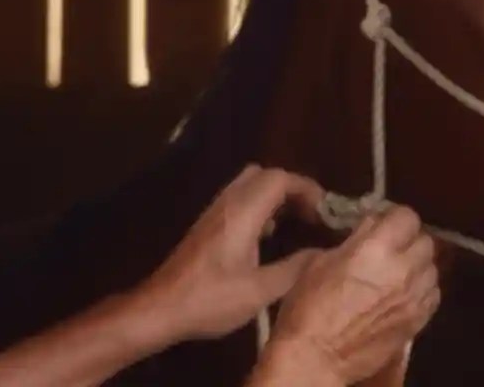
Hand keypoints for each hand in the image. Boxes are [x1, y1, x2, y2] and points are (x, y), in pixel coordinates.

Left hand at [138, 165, 325, 342]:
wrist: (158, 310)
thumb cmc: (209, 300)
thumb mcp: (260, 291)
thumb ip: (295, 268)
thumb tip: (324, 254)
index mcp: (243, 213)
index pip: (280, 178)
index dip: (307, 189)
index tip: (325, 212)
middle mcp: (228, 204)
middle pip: (265, 174)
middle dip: (292, 188)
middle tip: (310, 213)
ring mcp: (214, 213)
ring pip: (250, 185)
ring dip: (275, 197)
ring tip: (295, 222)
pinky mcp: (207, 225)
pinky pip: (239, 200)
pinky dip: (260, 206)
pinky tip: (266, 235)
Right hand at [252, 207, 439, 385]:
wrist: (316, 357)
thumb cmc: (309, 307)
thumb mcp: (321, 262)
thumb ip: (354, 240)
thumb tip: (372, 225)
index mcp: (377, 249)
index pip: (407, 216)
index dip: (395, 218)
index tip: (384, 225)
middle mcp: (404, 269)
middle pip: (426, 241)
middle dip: (409, 241)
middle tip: (391, 249)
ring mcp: (414, 296)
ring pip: (433, 268)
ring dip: (418, 266)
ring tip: (399, 274)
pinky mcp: (419, 320)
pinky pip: (433, 295)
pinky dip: (422, 290)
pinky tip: (405, 295)